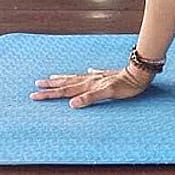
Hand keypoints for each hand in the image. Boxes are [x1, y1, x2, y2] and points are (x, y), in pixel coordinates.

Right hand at [30, 66, 152, 108]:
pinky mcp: (107, 75)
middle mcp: (90, 80)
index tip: (35, 95)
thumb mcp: (107, 93)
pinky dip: (87, 73)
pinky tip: (88, 70)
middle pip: (67, 83)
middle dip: (51, 85)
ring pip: (76, 77)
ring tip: (53, 77)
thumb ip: (90, 98)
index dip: (50, 94)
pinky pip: (92, 74)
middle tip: (36, 84)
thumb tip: (72, 104)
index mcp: (88, 85)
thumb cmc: (126, 86)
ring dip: (63, 78)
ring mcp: (98, 76)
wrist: (139, 74)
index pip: (65, 91)